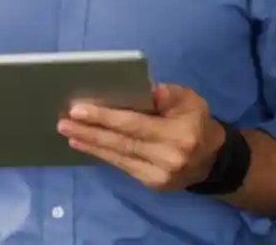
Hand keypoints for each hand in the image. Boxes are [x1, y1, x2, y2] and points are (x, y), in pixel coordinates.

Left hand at [58, 84, 225, 191]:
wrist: (211, 158)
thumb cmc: (195, 121)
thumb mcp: (190, 100)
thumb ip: (169, 94)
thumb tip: (146, 90)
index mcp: (179, 133)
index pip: (135, 124)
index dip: (105, 117)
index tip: (78, 109)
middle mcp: (168, 157)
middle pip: (122, 142)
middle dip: (90, 131)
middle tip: (64, 122)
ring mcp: (160, 175)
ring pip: (119, 157)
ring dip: (91, 144)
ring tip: (68, 133)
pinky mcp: (153, 184)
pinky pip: (123, 166)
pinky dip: (103, 155)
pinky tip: (86, 145)